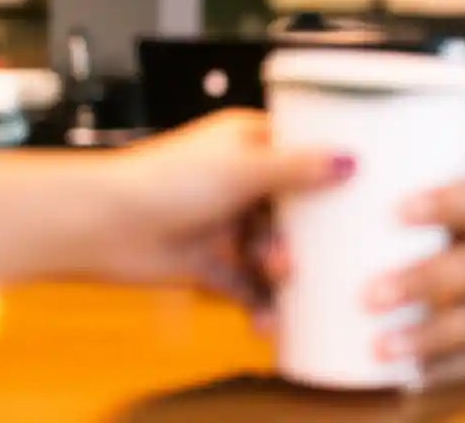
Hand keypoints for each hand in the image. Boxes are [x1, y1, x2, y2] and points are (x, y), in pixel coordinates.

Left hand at [79, 109, 352, 300]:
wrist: (101, 225)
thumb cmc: (164, 181)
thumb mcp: (244, 169)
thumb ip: (299, 168)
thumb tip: (350, 159)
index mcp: (249, 142)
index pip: (303, 151)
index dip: (331, 170)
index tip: (363, 190)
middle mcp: (241, 180)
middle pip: (295, 209)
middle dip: (307, 234)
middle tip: (306, 248)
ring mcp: (227, 223)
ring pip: (274, 249)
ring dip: (283, 269)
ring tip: (279, 277)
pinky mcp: (212, 263)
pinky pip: (248, 287)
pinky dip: (261, 304)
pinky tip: (270, 321)